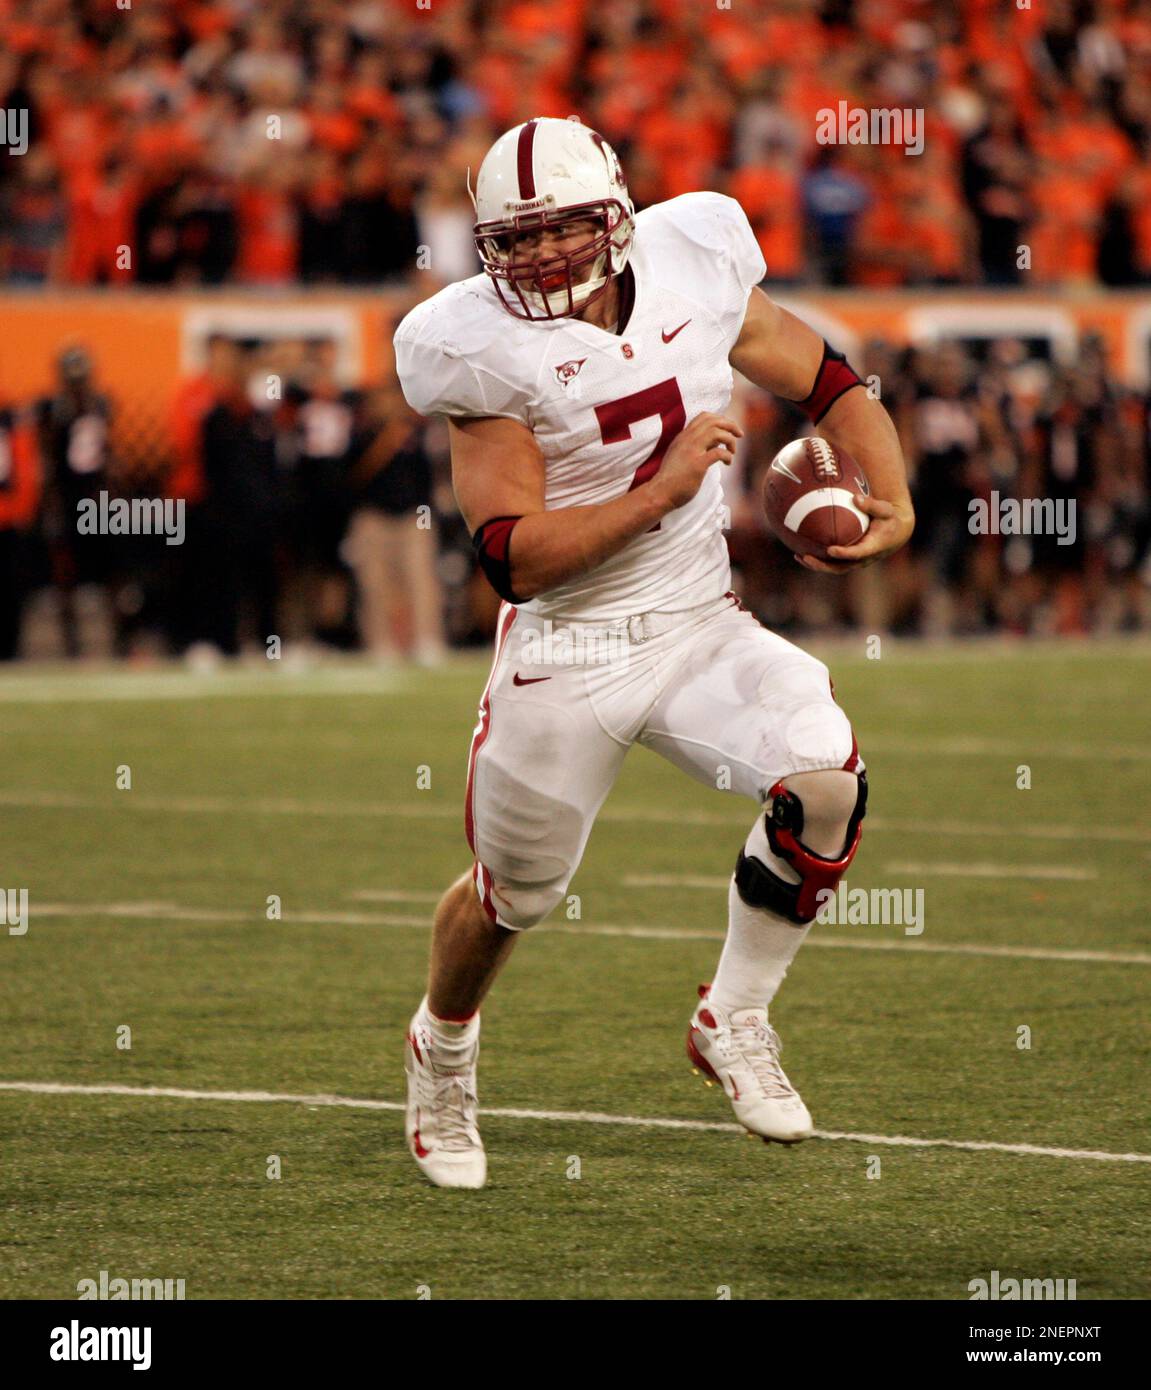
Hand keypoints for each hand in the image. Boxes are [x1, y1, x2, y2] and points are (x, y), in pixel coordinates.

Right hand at [651, 412, 742, 510]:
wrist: (659, 493)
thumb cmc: (671, 477)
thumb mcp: (680, 454)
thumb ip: (694, 446)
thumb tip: (715, 441)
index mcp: (683, 437)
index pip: (704, 417)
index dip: (720, 419)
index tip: (728, 429)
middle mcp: (687, 440)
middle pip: (713, 421)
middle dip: (730, 425)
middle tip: (739, 435)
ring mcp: (691, 451)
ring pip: (717, 432)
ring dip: (730, 440)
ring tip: (732, 452)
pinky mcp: (697, 465)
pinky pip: (719, 452)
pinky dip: (727, 455)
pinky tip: (727, 463)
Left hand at [796, 494, 913, 573]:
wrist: (896, 533)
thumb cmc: (890, 518)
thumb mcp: (886, 509)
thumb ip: (871, 504)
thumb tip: (855, 497)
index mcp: (873, 547)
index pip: (857, 553)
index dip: (844, 553)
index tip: (830, 550)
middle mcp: (863, 558)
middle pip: (842, 567)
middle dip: (824, 565)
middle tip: (807, 557)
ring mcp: (856, 561)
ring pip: (835, 568)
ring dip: (817, 565)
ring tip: (799, 557)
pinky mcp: (850, 560)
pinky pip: (833, 563)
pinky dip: (819, 560)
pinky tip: (801, 552)